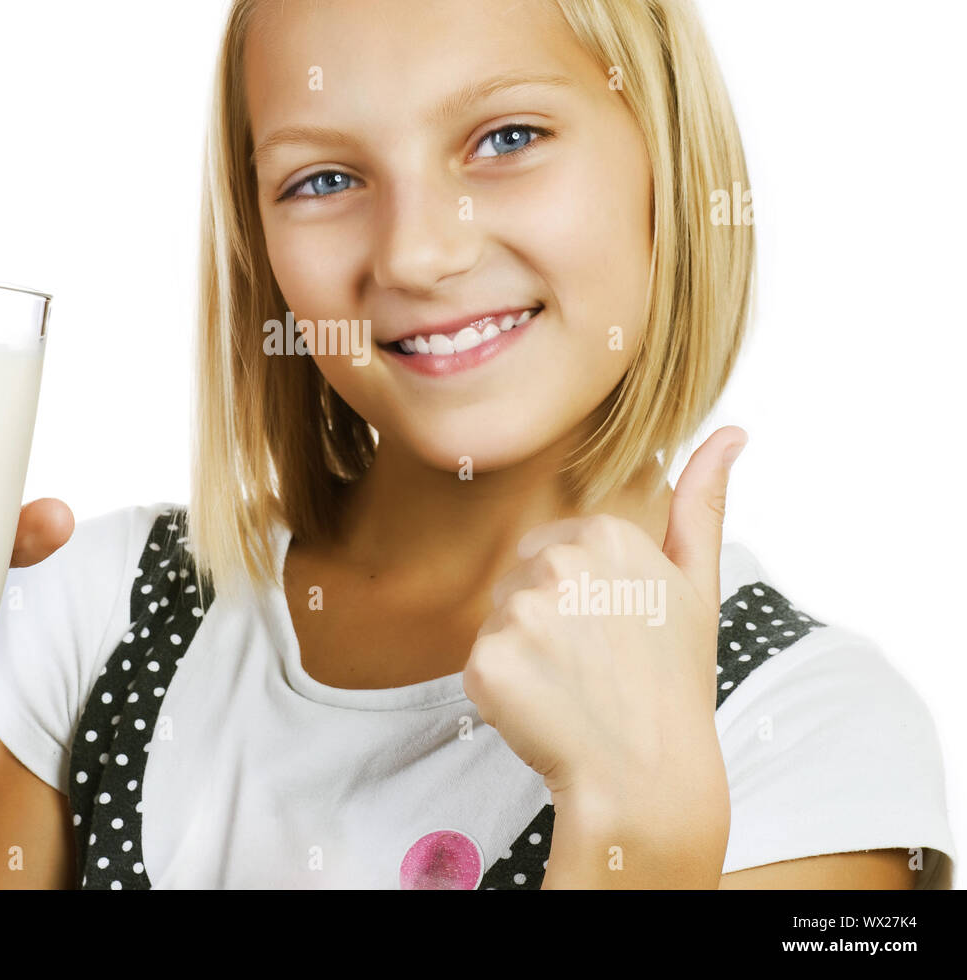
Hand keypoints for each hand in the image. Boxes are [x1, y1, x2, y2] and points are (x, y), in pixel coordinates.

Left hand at [461, 426, 746, 841]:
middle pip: (519, 580)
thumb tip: (732, 432)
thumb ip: (703, 503)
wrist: (647, 778)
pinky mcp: (486, 660)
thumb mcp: (698, 587)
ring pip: (499, 621)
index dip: (578, 600)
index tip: (613, 635)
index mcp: (608, 534)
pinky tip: (544, 711)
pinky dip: (500, 693)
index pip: (553, 551)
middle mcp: (562, 561)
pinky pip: (479, 664)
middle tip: (594, 667)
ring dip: (523, 655)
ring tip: (571, 689)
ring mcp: (521, 611)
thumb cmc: (673, 683)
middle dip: (546, 621)